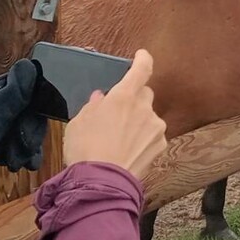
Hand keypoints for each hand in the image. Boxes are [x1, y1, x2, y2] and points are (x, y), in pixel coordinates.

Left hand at [0, 60, 48, 200]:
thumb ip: (13, 92)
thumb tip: (29, 63)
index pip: (26, 89)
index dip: (37, 103)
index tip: (40, 116)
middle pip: (31, 114)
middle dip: (31, 132)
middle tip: (27, 146)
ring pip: (28, 133)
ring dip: (28, 148)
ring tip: (17, 163)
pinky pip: (23, 149)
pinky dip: (26, 157)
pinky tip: (24, 166)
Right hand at [64, 50, 165, 179]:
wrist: (100, 183)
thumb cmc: (85, 150)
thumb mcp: (79, 122)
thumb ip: (93, 106)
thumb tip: (101, 99)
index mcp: (124, 96)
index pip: (141, 69)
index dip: (142, 59)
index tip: (141, 56)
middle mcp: (144, 108)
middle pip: (145, 94)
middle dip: (134, 100)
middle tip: (117, 114)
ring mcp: (155, 126)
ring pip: (149, 116)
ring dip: (138, 121)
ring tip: (118, 139)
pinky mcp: (161, 144)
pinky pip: (153, 134)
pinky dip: (143, 138)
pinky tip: (128, 150)